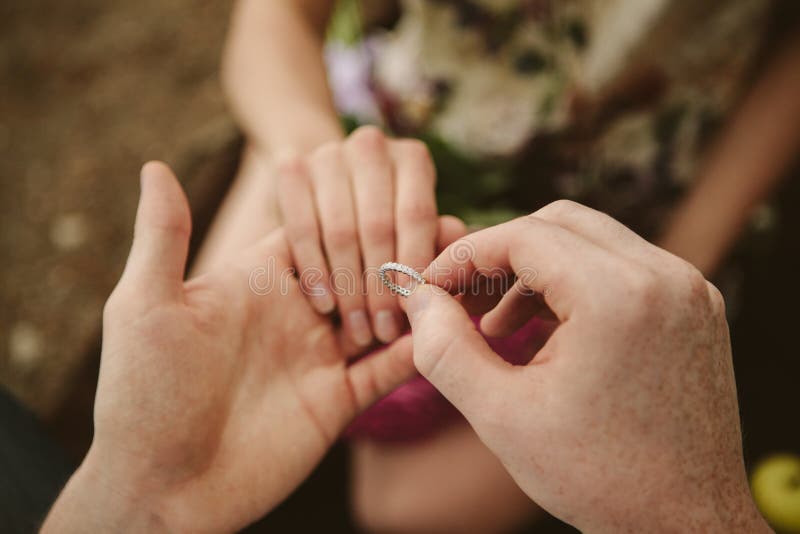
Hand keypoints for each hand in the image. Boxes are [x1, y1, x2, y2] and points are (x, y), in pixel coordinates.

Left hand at [43, 162, 418, 532]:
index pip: (318, 229)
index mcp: (257, 283)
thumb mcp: (147, 307)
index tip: (396, 188)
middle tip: (447, 229)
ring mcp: (319, 357)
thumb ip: (164, 236)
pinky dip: (420, 348)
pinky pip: (389, 370)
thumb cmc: (142, 394)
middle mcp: (295, 313)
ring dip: (419, 294)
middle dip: (400, 249)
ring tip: (464, 267)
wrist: (161, 485)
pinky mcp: (337, 401)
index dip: (354, 211)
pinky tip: (451, 325)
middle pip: (361, 267)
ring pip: (384, 314)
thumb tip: (154, 164)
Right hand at [276, 126, 438, 346]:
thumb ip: (436, 245)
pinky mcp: (290, 166)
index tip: (413, 309)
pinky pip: (300, 228)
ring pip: (339, 229)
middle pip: (377, 224)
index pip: (416, 215)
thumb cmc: (386, 228)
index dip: (414, 265)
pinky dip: (315, 270)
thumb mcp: (414, 232)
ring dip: (350, 286)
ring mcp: (328, 154)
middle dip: (382, 285)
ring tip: (359, 328)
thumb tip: (460, 257)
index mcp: (412, 158)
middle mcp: (372, 147)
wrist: (325, 197)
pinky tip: (325, 304)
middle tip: (385, 331)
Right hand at [404, 201, 769, 532]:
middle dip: (500, 254)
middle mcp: (663, 277)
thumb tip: (418, 297)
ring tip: (500, 326)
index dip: (465, 255)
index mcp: (617, 296)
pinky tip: (547, 330)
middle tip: (463, 298)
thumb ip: (444, 347)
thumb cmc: (596, 477)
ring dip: (538, 267)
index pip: (523, 235)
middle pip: (558, 223)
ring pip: (592, 240)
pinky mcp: (696, 306)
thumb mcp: (500, 415)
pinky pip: (623, 267)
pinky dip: (577, 282)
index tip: (433, 284)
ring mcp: (687, 289)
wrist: (684, 522)